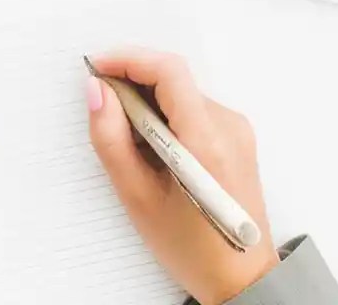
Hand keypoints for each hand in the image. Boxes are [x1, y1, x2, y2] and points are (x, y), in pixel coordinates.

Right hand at [86, 50, 278, 304]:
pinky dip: (167, 117)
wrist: (241, 278)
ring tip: (127, 141)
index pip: (169, 71)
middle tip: (102, 107)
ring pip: (182, 95)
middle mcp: (228, 125)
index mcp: (206, 139)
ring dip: (149, 103)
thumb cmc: (190, 247)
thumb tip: (96, 92)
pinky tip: (153, 149)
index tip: (96, 68)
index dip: (128, 59)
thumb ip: (111, 139)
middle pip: (174, 80)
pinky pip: (195, 110)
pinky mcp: (237, 138)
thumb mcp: (137, 196)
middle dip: (132, 83)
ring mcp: (237, 130)